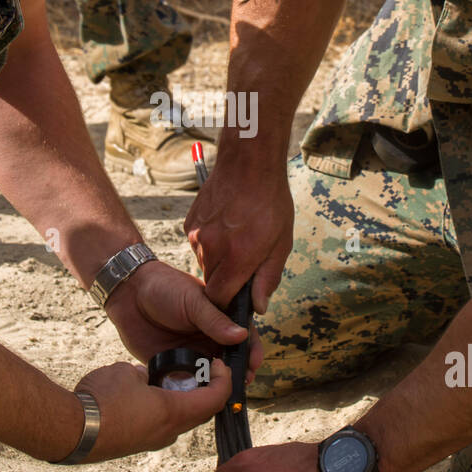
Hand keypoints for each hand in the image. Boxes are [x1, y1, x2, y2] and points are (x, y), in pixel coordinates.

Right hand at [74, 358, 229, 461]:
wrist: (72, 431)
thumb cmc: (101, 400)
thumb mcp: (126, 372)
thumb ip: (142, 374)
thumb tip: (143, 379)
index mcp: (173, 412)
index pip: (215, 399)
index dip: (224, 380)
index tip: (219, 365)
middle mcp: (168, 432)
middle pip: (201, 412)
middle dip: (205, 390)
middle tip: (201, 370)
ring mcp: (152, 441)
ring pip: (180, 420)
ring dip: (181, 400)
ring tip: (170, 380)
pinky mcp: (137, 445)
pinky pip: (160, 426)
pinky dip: (162, 410)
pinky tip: (146, 395)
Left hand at [103, 260, 262, 377]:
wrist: (129, 294)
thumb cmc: (165, 287)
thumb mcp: (193, 301)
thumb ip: (215, 320)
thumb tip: (242, 336)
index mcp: (220, 320)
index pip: (244, 338)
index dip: (252, 351)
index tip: (254, 364)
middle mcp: (210, 340)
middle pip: (231, 362)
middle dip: (237, 375)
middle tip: (240, 383)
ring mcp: (192, 354)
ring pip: (210, 377)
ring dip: (216, 387)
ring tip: (221, 393)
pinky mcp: (172, 366)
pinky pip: (186, 383)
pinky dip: (192, 392)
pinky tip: (196, 396)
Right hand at [184, 143, 292, 313]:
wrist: (248, 164)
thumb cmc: (270, 203)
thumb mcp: (281, 244)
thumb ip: (267, 279)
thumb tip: (258, 308)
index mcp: (235, 258)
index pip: (219, 299)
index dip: (230, 302)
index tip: (240, 298)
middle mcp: (211, 248)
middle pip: (211, 282)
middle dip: (227, 280)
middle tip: (246, 261)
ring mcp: (197, 234)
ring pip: (204, 262)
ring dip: (219, 260)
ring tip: (238, 238)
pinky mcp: (190, 223)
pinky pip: (198, 244)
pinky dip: (211, 242)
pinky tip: (226, 226)